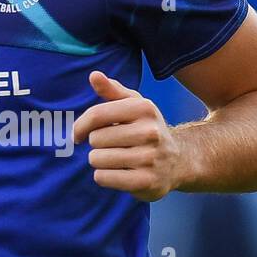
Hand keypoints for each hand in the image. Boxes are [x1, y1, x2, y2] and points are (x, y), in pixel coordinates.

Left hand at [71, 71, 184, 201]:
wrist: (178, 161)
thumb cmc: (147, 129)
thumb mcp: (134, 106)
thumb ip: (112, 90)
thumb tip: (94, 75)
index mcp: (144, 108)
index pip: (96, 115)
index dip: (80, 126)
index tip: (79, 134)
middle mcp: (149, 132)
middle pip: (95, 139)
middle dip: (96, 144)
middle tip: (111, 146)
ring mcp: (149, 158)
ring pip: (97, 159)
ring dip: (99, 161)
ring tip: (115, 159)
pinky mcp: (146, 181)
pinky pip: (103, 177)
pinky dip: (104, 176)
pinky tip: (117, 172)